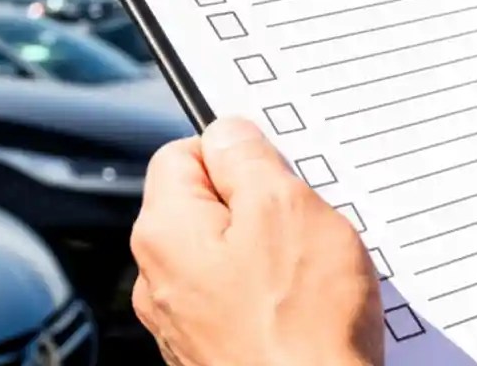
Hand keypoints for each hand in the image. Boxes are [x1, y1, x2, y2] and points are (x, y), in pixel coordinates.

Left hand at [130, 117, 382, 365]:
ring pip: (233, 255)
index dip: (236, 152)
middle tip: (306, 222)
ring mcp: (187, 322)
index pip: (183, 153)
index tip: (276, 167)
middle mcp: (161, 279)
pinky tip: (310, 308)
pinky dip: (278, 296)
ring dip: (276, 252)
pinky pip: (246, 300)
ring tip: (315, 273)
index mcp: (165, 232)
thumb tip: (229, 132)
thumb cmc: (302, 326)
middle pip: (210, 206)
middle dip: (262, 205)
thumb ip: (248, 158)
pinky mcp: (217, 351)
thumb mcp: (285, 207)